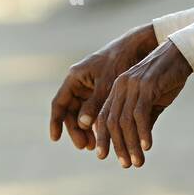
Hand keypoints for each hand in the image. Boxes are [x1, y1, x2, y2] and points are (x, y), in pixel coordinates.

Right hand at [50, 22, 159, 150]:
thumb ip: (94, 103)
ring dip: (87, 130)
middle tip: (86, 147)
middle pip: (71, 112)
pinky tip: (103, 136)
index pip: (59, 103)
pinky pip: (94, 110)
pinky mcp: (101, 91)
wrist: (138, 47)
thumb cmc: (121, 61)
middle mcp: (79, 83)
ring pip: (83, 113)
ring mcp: (90, 87)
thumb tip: (82, 123)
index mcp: (75, 78)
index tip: (55, 138)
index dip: (56, 122)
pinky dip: (97, 123)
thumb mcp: (107, 84)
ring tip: (95, 145)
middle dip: (77, 130)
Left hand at [94, 39, 192, 166]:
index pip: (105, 116)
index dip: (103, 137)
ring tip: (137, 161)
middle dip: (117, 146)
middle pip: (112, 121)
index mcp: (118, 88)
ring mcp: (133, 85)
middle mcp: (121, 86)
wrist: (182, 54)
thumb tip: (139, 142)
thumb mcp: (153, 100)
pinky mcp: (147, 86)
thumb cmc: (168, 77)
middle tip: (125, 164)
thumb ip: (144, 118)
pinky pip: (140, 114)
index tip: (104, 156)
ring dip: (131, 144)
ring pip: (125, 121)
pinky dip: (143, 132)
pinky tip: (147, 146)